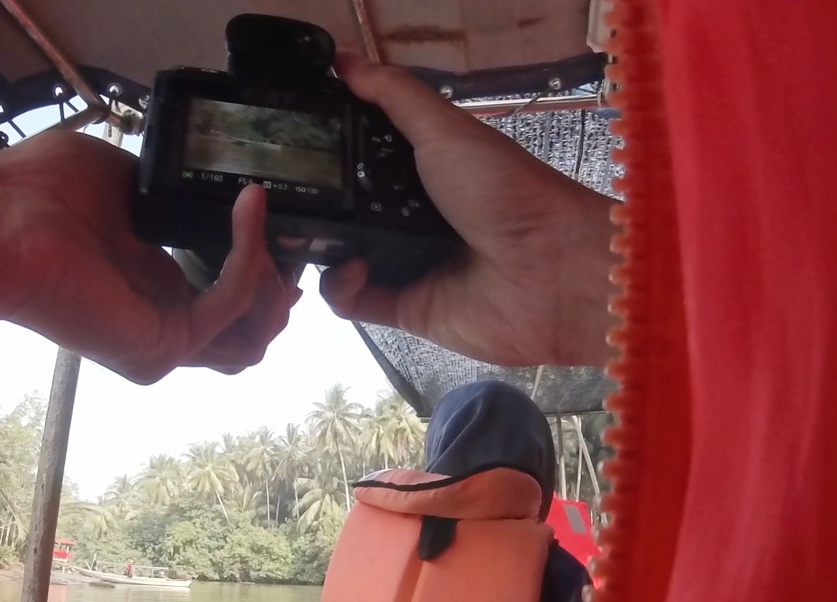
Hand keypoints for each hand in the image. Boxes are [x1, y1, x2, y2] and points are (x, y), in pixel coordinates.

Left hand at [0, 129, 302, 382]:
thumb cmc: (35, 193)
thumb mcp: (122, 182)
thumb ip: (170, 192)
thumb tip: (208, 182)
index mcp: (146, 290)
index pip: (223, 300)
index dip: (261, 270)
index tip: (279, 226)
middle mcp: (158, 323)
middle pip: (250, 328)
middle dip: (280, 281)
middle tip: (287, 230)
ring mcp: (164, 341)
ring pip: (254, 331)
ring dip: (273, 274)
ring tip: (262, 218)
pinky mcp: (166, 341)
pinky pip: (233, 301)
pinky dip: (250, 251)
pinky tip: (246, 204)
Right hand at [320, 51, 618, 367]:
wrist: (551, 269)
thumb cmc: (505, 191)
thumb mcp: (446, 130)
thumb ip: (394, 96)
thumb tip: (344, 59)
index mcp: (426, 169)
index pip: (364, 156)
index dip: (332, 150)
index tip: (295, 141)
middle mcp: (412, 215)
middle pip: (346, 207)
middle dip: (316, 201)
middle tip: (285, 190)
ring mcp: (407, 262)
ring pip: (340, 255)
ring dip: (318, 245)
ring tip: (309, 231)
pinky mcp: (404, 307)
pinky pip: (351, 300)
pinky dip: (340, 285)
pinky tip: (352, 267)